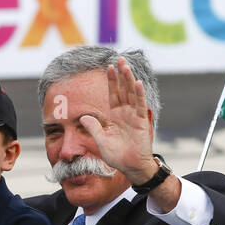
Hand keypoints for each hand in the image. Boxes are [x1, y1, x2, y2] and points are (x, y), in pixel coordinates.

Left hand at [79, 56, 155, 184]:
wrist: (130, 166)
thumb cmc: (116, 155)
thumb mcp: (101, 141)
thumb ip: (93, 128)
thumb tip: (83, 117)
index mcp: (114, 115)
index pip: (112, 94)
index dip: (111, 81)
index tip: (109, 67)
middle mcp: (124, 112)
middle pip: (122, 89)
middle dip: (120, 74)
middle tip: (119, 58)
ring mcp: (133, 115)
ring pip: (131, 93)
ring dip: (128, 79)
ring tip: (126, 65)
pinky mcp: (141, 121)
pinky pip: (139, 105)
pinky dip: (138, 94)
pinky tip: (136, 82)